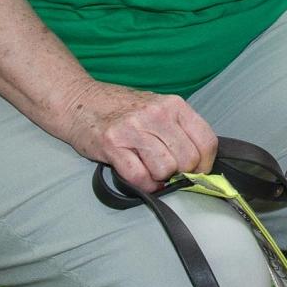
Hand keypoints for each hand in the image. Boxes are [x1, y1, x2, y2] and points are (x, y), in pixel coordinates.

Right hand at [58, 80, 217, 192]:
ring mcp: (134, 128)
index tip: (196, 171)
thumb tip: (201, 163)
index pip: (207, 142)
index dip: (205, 164)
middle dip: (181, 173)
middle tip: (169, 171)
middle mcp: (156, 114)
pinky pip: (140, 177)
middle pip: (188, 160)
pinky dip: (144, 184)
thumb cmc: (122, 110)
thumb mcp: (158, 109)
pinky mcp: (112, 145)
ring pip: (166, 169)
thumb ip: (179, 130)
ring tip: (151, 169)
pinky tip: (141, 177)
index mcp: (174, 105)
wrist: (79, 102)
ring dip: (161, 178)